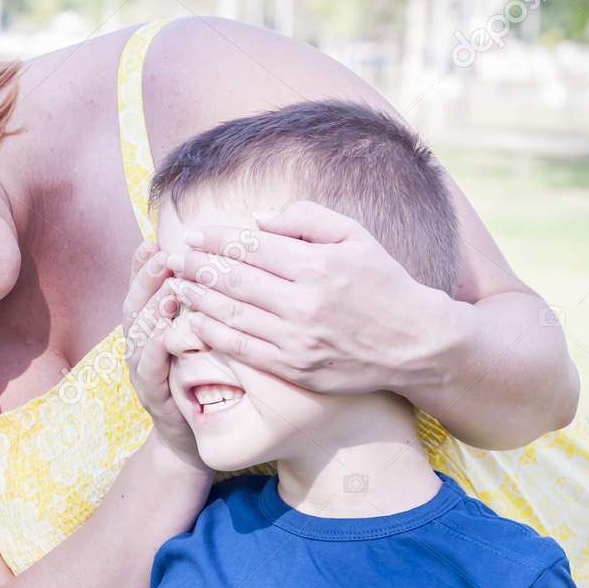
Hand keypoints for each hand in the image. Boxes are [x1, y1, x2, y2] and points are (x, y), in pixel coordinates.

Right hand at [121, 239, 204, 469]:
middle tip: (162, 255)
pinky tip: (165, 333)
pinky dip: (155, 349)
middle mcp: (138, 348)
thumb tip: (213, 270)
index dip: (142, 267)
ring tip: (167, 287)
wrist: (193, 442)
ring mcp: (141, 373)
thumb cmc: (202, 384)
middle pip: (134, 306)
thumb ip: (198, 310)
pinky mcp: (153, 397)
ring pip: (137, 334)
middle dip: (146, 279)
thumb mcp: (198, 341)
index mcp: (148, 331)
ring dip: (150, 309)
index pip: (141, 292)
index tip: (153, 241)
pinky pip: (149, 369)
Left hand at [163, 201, 456, 397]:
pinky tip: (194, 322)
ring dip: (198, 299)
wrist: (416, 343)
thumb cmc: (384, 283)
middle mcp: (305, 303)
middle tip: (173, 259)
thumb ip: (307, 219)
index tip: (193, 235)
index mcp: (318, 265)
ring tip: (176, 286)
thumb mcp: (356, 236)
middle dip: (198, 267)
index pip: (253, 247)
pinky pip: (243, 349)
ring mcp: (297, 340)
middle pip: (235, 280)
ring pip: (233, 315)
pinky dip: (214, 334)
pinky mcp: (295, 368)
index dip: (217, 240)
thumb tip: (258, 219)